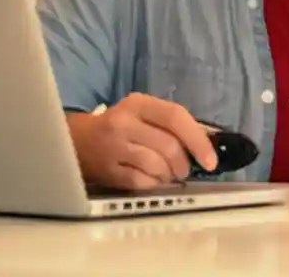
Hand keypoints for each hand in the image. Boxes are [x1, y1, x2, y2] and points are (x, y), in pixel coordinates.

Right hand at [68, 93, 218, 190]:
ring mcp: (114, 148)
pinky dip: (154, 184)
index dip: (197, 140)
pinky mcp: (107, 170)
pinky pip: (142, 182)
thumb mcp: (142, 114)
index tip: (211, 160)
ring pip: (156, 166)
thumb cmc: (119, 126)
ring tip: (168, 174)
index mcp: (138, 104)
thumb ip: (170, 124)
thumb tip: (205, 144)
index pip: (175, 117)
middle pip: (168, 146)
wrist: (77, 140)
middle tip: (184, 170)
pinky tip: (152, 180)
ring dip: (170, 175)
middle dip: (184, 164)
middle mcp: (124, 123)